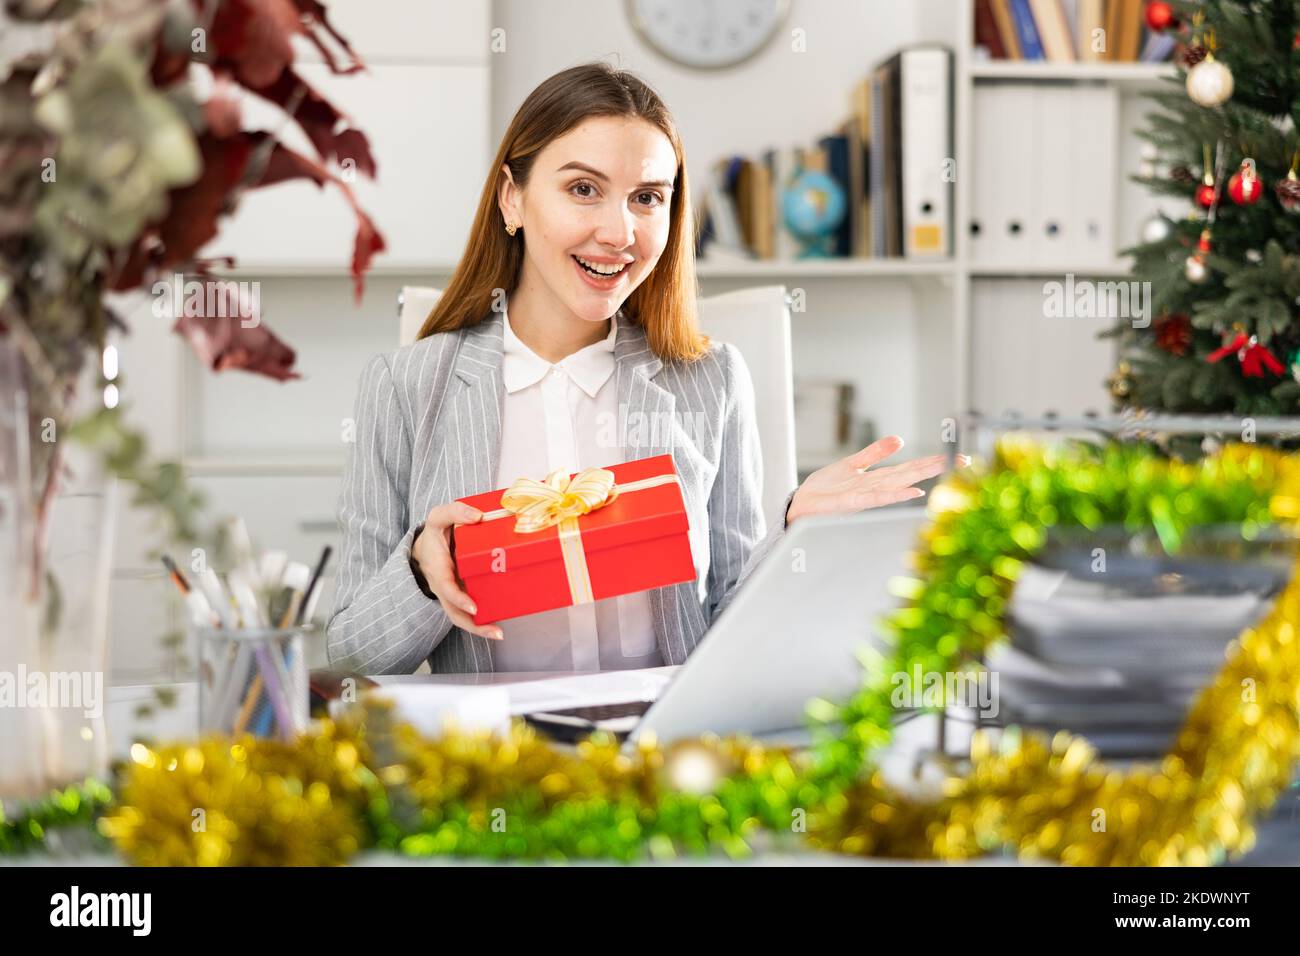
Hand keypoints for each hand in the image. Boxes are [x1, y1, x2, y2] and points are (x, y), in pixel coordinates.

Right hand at [411, 501, 502, 640]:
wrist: (425, 547)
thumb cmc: (435, 534)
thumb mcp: (439, 517)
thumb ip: (455, 512)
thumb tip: (478, 516)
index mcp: (437, 569)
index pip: (446, 588)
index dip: (459, 599)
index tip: (473, 606)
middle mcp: (443, 587)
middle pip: (455, 613)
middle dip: (474, 625)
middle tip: (495, 631)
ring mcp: (451, 595)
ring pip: (461, 618)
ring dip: (479, 629)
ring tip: (499, 633)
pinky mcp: (460, 597)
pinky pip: (468, 614)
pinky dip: (481, 622)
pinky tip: (498, 625)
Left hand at [785, 435, 969, 525]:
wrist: (800, 505)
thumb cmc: (825, 489)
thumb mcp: (851, 465)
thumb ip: (874, 453)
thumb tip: (899, 440)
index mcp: (877, 479)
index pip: (911, 467)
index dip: (933, 461)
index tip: (958, 456)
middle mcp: (876, 488)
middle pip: (911, 474)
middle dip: (937, 467)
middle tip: (964, 460)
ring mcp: (866, 496)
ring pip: (899, 484)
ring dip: (922, 476)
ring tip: (943, 467)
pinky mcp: (851, 502)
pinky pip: (876, 497)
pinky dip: (895, 494)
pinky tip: (912, 490)